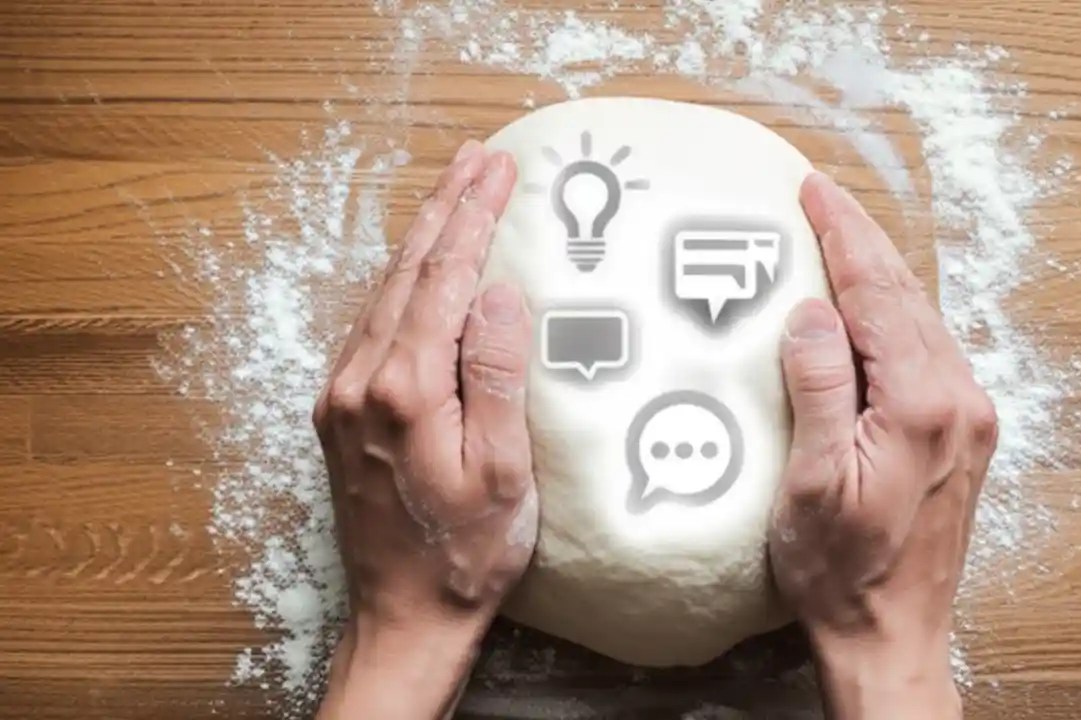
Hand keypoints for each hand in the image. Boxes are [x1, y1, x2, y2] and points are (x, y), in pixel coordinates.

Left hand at [314, 141, 534, 718]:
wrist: (403, 616)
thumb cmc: (465, 553)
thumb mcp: (503, 472)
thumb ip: (497, 377)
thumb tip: (498, 293)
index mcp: (405, 392)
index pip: (444, 281)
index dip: (473, 219)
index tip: (497, 170)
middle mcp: (361, 383)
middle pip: (406, 274)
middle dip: (444, 209)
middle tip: (476, 158)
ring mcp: (342, 396)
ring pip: (384, 293)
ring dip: (422, 239)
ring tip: (455, 193)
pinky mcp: (340, 412)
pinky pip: (371, 325)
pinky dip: (402, 282)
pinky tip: (421, 267)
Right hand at [769, 174, 997, 719]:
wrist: (892, 635)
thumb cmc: (843, 571)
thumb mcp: (813, 481)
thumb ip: (819, 387)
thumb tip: (812, 311)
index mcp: (923, 405)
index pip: (877, 295)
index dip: (843, 236)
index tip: (812, 191)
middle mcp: (959, 400)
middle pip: (906, 296)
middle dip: (862, 241)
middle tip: (820, 197)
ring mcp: (968, 417)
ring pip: (920, 319)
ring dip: (877, 274)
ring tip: (838, 237)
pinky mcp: (962, 434)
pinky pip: (926, 350)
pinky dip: (891, 315)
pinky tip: (866, 307)